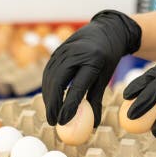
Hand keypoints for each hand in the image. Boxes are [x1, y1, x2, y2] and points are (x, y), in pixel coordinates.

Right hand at [42, 10, 141, 125]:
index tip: (64, 122)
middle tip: (53, 121)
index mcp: (93, 60)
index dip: (69, 106)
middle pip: (58, 82)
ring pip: (50, 78)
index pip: (77, 87)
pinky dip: (47, 88)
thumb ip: (97, 100)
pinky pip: (48, 72)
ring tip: (51, 115)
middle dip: (53, 104)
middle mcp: (75, 54)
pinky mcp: (56, 52)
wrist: (105, 30)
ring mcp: (63, 51)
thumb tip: (93, 126)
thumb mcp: (106, 76)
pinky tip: (50, 101)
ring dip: (48, 98)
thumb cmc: (108, 57)